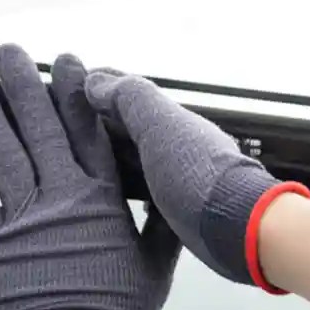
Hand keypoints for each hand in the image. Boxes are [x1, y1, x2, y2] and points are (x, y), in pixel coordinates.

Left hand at [0, 45, 180, 309]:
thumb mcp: (156, 269)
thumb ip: (161, 228)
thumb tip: (176, 201)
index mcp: (101, 200)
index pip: (87, 131)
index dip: (74, 93)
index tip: (65, 62)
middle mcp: (60, 197)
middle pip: (39, 127)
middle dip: (22, 84)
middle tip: (6, 51)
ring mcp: (23, 215)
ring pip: (1, 149)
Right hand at [84, 72, 309, 293]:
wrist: (239, 229)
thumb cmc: (198, 176)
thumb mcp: (161, 126)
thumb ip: (131, 99)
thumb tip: (95, 80)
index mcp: (173, 120)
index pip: (130, 94)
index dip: (101, 87)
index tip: (72, 84)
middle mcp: (179, 146)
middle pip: (133, 127)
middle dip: (103, 122)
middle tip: (69, 124)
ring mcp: (181, 179)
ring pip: (139, 160)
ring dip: (115, 156)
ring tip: (84, 161)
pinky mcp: (180, 211)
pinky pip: (148, 193)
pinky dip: (131, 189)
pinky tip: (117, 199)